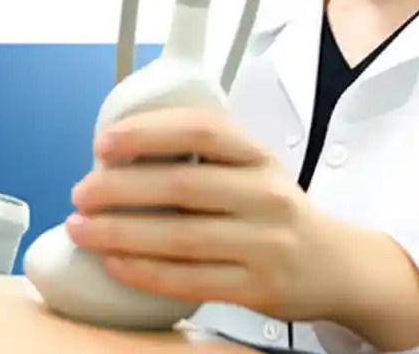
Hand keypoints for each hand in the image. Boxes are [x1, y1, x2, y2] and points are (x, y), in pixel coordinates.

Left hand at [65, 108, 418, 347]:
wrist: (336, 266)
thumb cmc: (277, 212)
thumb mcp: (252, 169)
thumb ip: (200, 156)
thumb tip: (118, 153)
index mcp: (257, 156)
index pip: (199, 131)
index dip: (147, 132)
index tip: (105, 143)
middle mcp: (264, 195)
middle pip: (180, 185)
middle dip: (118, 189)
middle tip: (81, 193)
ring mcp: (263, 243)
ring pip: (179, 237)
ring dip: (120, 233)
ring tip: (82, 229)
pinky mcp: (257, 287)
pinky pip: (190, 280)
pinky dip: (145, 272)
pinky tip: (114, 264)